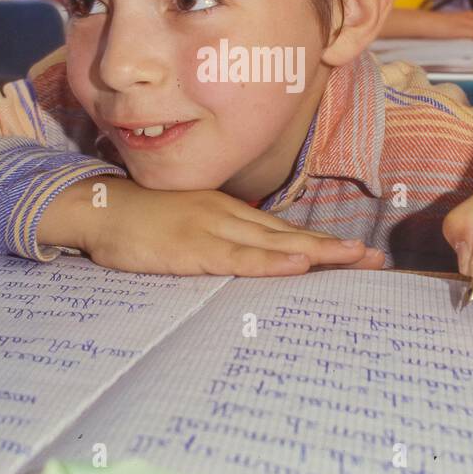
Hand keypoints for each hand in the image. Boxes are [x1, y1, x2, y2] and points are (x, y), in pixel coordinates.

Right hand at [44, 177, 386, 275]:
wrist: (97, 207)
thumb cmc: (138, 220)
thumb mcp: (185, 222)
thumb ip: (215, 238)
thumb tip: (247, 256)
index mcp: (226, 211)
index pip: (281, 230)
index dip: (320, 243)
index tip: (357, 254)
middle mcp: (226, 215)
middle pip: (289, 235)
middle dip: (333, 249)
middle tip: (375, 260)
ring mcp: (210, 228)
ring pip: (273, 243)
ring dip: (316, 253)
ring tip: (354, 261)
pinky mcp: (191, 248)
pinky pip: (238, 258)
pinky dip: (271, 262)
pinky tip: (297, 266)